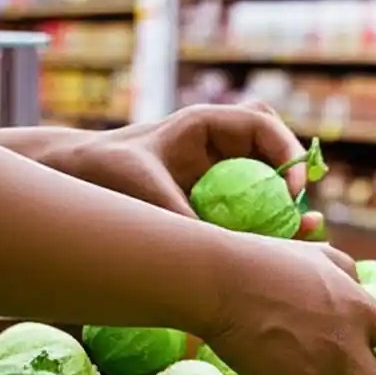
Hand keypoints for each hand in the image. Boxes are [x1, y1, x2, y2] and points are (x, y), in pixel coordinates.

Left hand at [44, 102, 324, 237]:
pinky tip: (275, 247)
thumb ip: (181, 218)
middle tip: (298, 207)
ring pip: (267, 176)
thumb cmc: (104, 174)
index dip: (286, 152)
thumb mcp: (143, 194)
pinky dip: (265, 223)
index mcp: (204, 125)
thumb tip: (218, 250)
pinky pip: (251, 204)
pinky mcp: (213, 195)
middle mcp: (217, 144)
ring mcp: (218, 168)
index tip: (291, 189)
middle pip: (274, 145)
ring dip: (283, 202)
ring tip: (299, 230)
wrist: (76, 181)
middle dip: (293, 173)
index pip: (261, 124)